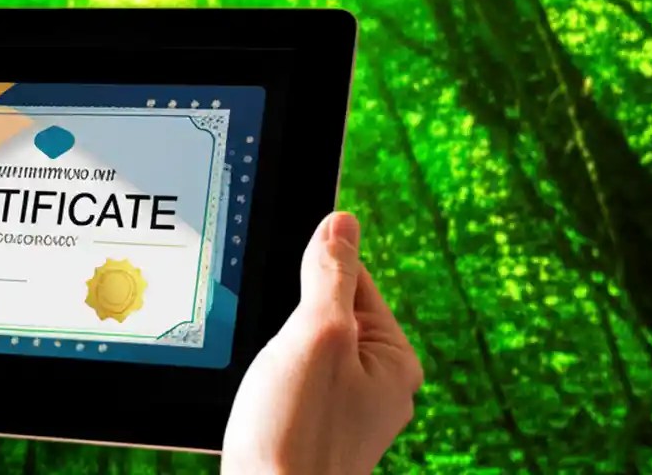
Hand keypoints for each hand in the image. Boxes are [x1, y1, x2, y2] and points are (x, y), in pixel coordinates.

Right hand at [221, 212, 422, 474]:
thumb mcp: (317, 334)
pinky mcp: (310, 428)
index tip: (283, 289)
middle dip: (288, 316)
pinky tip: (258, 397)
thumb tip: (343, 221)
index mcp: (393, 359)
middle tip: (272, 347)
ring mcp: (343, 410)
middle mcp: (376, 386)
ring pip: (300, 347)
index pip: (354, 279)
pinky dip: (267, 378)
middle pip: (324, 312)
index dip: (312, 273)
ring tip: (266, 377)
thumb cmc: (296, 430)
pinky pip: (288, 379)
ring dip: (273, 349)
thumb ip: (331, 274)